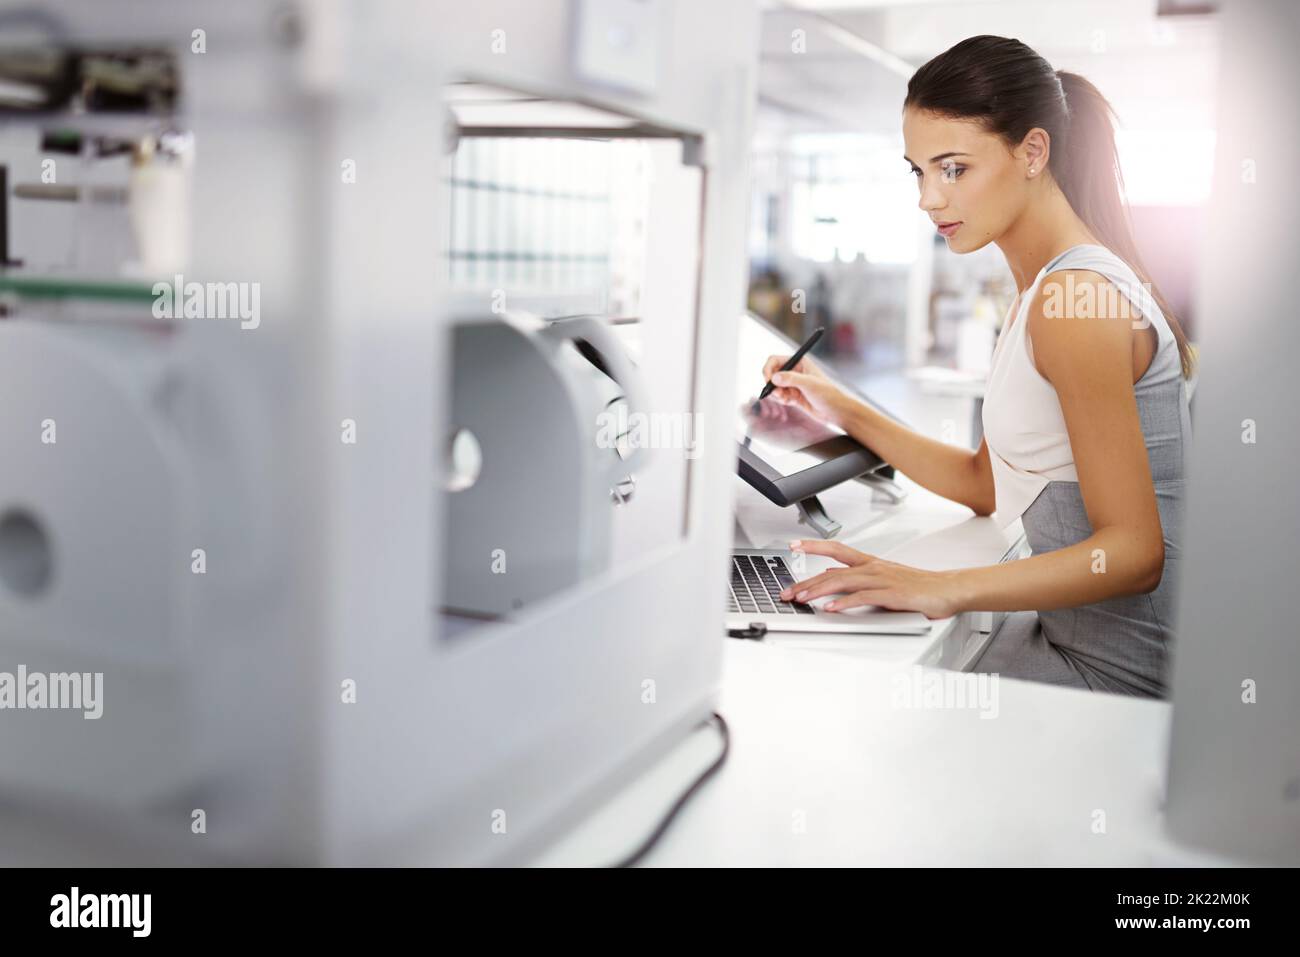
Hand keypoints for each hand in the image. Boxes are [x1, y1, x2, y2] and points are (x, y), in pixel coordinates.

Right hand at [760, 353, 853, 427]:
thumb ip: (791, 379)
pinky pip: (779, 396)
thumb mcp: (810, 384)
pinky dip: (781, 400)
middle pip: (772, 374)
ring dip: (776, 394)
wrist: (837, 411)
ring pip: (775, 387)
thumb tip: (774, 377)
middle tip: (778, 394)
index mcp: (800, 362)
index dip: (768, 369)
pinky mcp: (793, 395)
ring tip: (786, 399)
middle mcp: (795, 371)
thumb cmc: (829, 394)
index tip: (768, 381)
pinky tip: (789, 402)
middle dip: (772, 385)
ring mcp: (794, 384)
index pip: (775, 360)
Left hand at [778, 539, 959, 620]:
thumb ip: (856, 577)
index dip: (813, 546)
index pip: (836, 549)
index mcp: (870, 563)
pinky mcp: (891, 595)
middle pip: (832, 571)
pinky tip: (830, 608)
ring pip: (843, 582)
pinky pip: (863, 598)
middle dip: (806, 581)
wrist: (948, 589)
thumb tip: (831, 575)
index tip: (793, 545)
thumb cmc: (918, 586)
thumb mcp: (882, 578)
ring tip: (801, 599)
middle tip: (787, 592)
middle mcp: (872, 568)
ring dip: (818, 591)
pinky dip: (844, 603)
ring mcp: (882, 580)